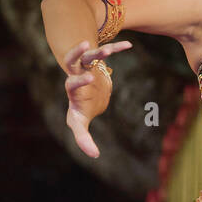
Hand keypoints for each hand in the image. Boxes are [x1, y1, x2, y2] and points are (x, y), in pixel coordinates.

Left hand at [63, 39, 131, 157]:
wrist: (86, 92)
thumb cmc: (81, 110)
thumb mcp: (79, 123)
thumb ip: (83, 138)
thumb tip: (95, 155)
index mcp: (72, 90)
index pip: (71, 83)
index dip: (78, 81)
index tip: (87, 78)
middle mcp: (77, 74)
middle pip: (74, 61)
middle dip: (79, 54)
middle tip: (87, 48)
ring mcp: (87, 66)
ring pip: (90, 55)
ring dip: (100, 51)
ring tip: (109, 50)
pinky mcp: (98, 62)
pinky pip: (107, 51)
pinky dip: (116, 48)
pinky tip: (129, 45)